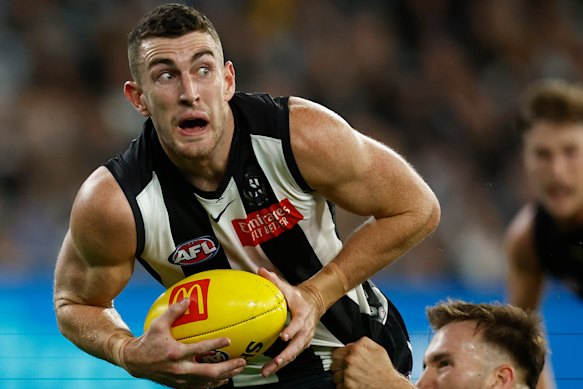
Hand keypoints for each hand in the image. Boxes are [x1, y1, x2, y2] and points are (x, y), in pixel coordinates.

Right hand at [124, 298, 245, 387]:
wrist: (135, 362)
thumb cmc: (148, 341)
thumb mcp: (158, 324)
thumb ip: (174, 311)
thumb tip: (188, 299)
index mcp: (175, 353)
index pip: (199, 349)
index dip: (215, 345)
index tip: (229, 340)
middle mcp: (180, 369)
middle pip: (208, 372)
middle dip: (228, 368)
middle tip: (242, 361)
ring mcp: (180, 379)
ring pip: (207, 382)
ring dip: (225, 376)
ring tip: (238, 370)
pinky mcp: (180, 385)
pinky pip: (200, 387)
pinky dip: (213, 384)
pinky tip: (224, 379)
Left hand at [258, 268, 324, 376]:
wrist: (314, 302)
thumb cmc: (299, 296)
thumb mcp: (288, 288)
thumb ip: (274, 280)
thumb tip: (261, 271)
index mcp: (303, 316)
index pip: (298, 325)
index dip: (291, 331)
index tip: (283, 337)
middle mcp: (306, 330)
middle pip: (297, 346)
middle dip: (285, 356)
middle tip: (274, 363)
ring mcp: (305, 339)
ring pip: (294, 354)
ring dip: (282, 364)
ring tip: (267, 371)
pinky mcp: (302, 344)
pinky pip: (293, 355)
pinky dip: (283, 363)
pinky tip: (271, 369)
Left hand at [330, 337, 412, 388]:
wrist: (390, 386)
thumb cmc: (385, 370)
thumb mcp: (378, 349)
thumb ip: (363, 342)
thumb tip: (354, 343)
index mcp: (356, 350)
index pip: (336, 352)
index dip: (340, 357)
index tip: (342, 360)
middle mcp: (350, 361)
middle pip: (333, 364)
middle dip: (339, 367)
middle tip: (347, 370)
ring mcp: (348, 375)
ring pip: (335, 376)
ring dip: (341, 377)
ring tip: (351, 378)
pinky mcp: (348, 387)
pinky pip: (339, 386)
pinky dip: (344, 386)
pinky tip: (353, 384)